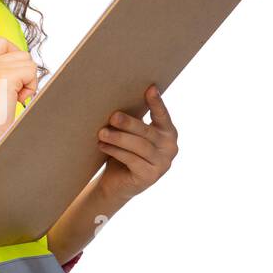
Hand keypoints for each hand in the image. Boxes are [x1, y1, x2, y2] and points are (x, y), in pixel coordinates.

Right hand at [0, 36, 37, 149]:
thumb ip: (5, 73)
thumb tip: (28, 66)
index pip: (2, 42)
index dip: (15, 56)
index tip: (14, 78)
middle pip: (22, 53)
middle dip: (25, 73)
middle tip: (13, 93)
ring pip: (29, 61)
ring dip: (28, 81)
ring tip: (14, 97)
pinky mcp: (5, 76)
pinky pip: (31, 72)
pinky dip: (30, 88)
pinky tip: (17, 100)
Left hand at [95, 84, 178, 202]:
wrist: (116, 184)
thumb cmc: (124, 153)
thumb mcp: (131, 135)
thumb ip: (133, 121)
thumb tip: (117, 101)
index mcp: (168, 132)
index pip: (162, 115)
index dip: (156, 102)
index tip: (150, 88)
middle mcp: (170, 148)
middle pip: (147, 132)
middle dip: (129, 123)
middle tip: (112, 116)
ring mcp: (163, 164)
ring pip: (139, 146)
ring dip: (118, 138)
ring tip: (102, 133)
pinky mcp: (150, 177)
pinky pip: (132, 160)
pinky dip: (116, 151)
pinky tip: (102, 146)